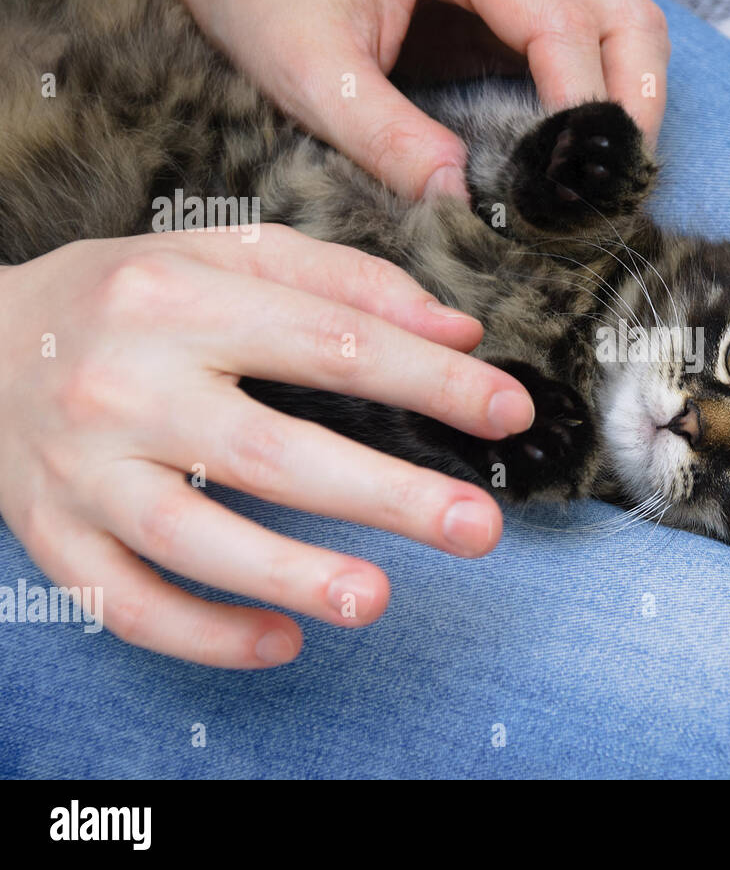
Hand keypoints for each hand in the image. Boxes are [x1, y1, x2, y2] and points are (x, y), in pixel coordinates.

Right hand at [0, 226, 533, 666]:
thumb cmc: (130, 297)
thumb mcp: (227, 254)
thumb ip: (345, 282)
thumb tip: (456, 333)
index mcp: (182, 299)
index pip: (333, 343)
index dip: (432, 383)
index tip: (509, 413)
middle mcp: (128, 383)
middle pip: (274, 451)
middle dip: (388, 495)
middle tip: (479, 527)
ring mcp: (83, 467)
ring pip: (190, 539)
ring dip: (291, 576)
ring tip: (378, 600)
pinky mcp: (53, 533)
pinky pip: (125, 602)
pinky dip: (202, 632)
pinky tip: (281, 642)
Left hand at [125, 0, 670, 200]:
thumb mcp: (306, 68)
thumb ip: (383, 137)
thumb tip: (459, 205)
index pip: (556, 19)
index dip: (580, 109)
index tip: (573, 187)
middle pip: (622, 9)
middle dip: (634, 103)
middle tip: (616, 187)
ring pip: (621, 13)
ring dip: (630, 94)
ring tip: (607, 174)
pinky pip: (588, 26)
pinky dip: (601, 86)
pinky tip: (580, 146)